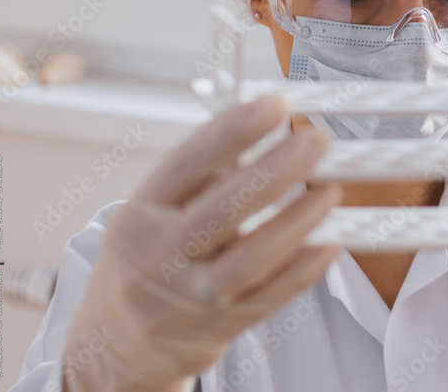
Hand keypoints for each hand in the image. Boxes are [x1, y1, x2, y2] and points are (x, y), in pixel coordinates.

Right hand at [63, 95, 340, 391]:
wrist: (116, 344)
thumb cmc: (150, 255)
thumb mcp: (154, 211)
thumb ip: (203, 175)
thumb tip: (262, 124)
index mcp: (138, 214)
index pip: (186, 164)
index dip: (232, 131)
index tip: (274, 103)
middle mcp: (156, 257)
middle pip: (221, 211)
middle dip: (275, 171)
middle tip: (316, 140)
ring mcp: (185, 299)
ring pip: (249, 260)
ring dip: (296, 222)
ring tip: (330, 191)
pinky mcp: (214, 330)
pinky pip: (267, 299)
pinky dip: (301, 271)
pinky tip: (329, 244)